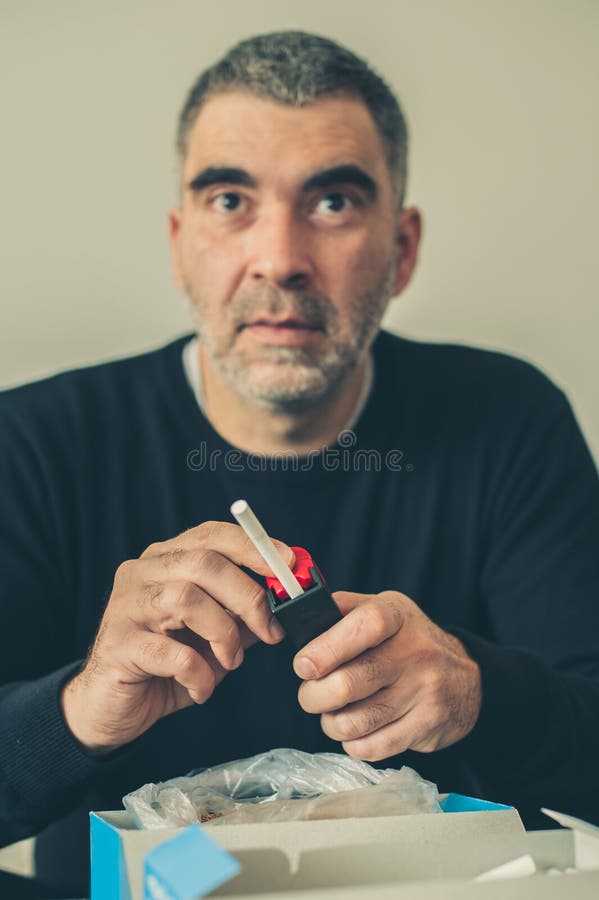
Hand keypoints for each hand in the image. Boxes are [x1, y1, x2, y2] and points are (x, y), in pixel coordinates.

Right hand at [61, 522, 292, 753]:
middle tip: (270, 631)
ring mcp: (125, 606)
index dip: (253, 546)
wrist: (111, 708)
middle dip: (249, 596)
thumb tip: (287, 598)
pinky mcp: (117, 645)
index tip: (288, 566)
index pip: (211, 535)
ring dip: (224, 634)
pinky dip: (199, 673)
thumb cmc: (167, 666)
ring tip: (231, 661)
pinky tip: (202, 688)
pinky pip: (171, 652)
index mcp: (165, 561)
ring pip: (186, 598)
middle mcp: (141, 573)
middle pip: (204, 563)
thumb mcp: (214, 636)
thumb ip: (244, 614)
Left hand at [293, 591, 481, 759]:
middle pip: (348, 684)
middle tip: (310, 695)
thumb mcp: (383, 609)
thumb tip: (298, 620)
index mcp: (396, 615)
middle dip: (314, 696)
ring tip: (332, 714)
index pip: (361, 628)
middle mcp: (415, 651)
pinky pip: (373, 747)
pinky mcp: (428, 725)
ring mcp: (425, 690)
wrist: (467, 677)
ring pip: (355, 722)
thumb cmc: (408, 640)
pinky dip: (354, 744)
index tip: (303, 666)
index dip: (325, 649)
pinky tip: (356, 730)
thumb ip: (341, 610)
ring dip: (331, 723)